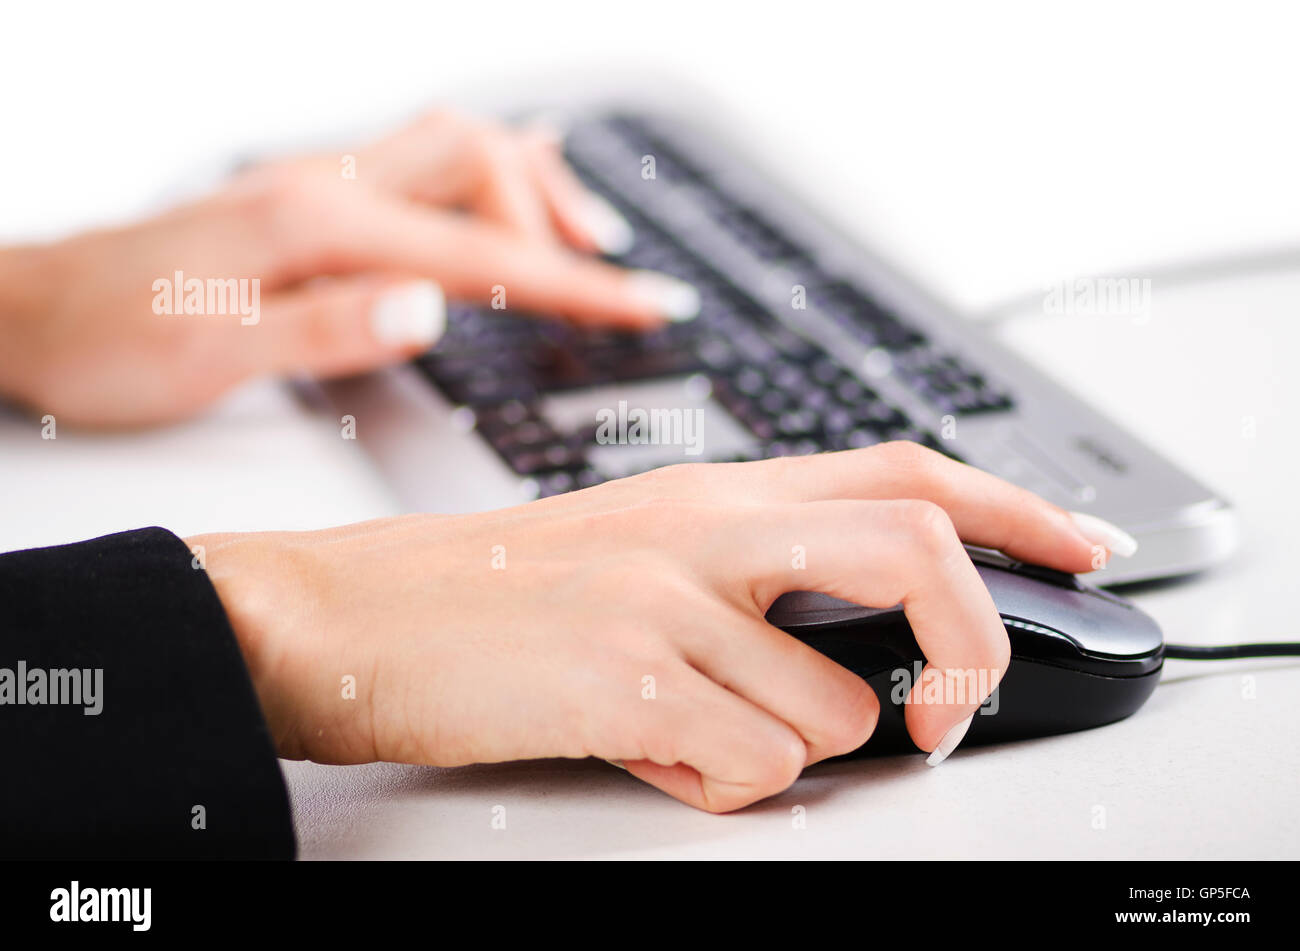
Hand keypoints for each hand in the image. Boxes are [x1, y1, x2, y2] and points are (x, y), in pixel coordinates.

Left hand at [0, 110, 693, 425]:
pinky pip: (416, 164)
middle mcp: (325, 188)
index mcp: (318, 226)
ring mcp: (318, 187)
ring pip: (454, 148)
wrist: (30, 309)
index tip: (645, 304)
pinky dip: (479, 175)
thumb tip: (430, 307)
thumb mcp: (212, 354)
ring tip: (584, 238)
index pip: (478, 249)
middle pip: (480, 158)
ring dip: (529, 185)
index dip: (573, 284)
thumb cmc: (109, 338)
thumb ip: (327, 327)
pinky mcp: (308, 204)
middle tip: (619, 277)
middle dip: (563, 212)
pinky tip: (497, 193)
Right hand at [190, 443, 1119, 812]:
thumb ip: (748, 581)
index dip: (1012, 505)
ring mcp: (666, 599)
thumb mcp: (634, 552)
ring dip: (780, 749)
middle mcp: (704, 527)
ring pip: (833, 710)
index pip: (902, 469)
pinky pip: (751, 767)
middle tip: (948, 708)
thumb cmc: (489, 592)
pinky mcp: (626, 678)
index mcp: (713, 490)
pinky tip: (643, 751)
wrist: (345, 612)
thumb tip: (853, 660)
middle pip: (918, 545)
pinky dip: (715, 784)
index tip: (1081, 547)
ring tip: (687, 732)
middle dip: (973, 640)